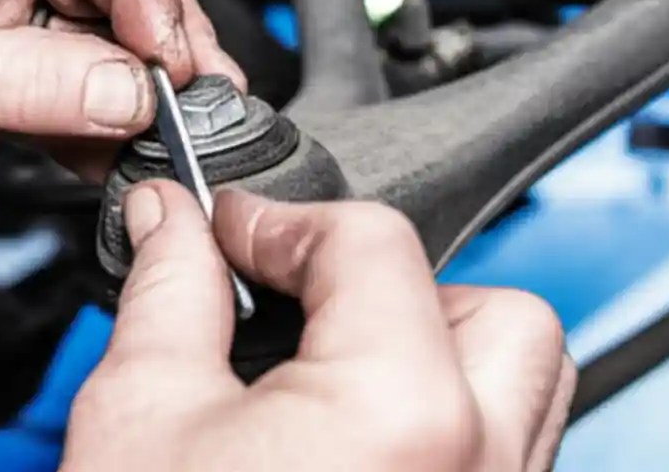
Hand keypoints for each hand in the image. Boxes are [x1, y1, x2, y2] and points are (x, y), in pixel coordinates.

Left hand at [0, 0, 241, 286]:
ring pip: (92, 41)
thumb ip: (29, 80)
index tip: (171, 48)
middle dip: (152, 38)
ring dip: (131, 89)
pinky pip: (63, 94)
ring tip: (168, 129)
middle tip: (192, 92)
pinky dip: (94, 126)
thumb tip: (129, 90)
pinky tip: (117, 151)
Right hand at [64, 182, 575, 471]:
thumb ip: (170, 292)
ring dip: (440, 354)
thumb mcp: (142, 416)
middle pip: (500, 312)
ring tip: (334, 376)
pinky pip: (509, 461)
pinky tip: (356, 449)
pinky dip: (448, 427)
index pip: (376, 243)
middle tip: (304, 306)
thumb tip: (173, 225)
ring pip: (526, 390)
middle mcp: (481, 471)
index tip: (233, 236)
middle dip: (397, 286)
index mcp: (401, 415)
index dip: (283, 221)